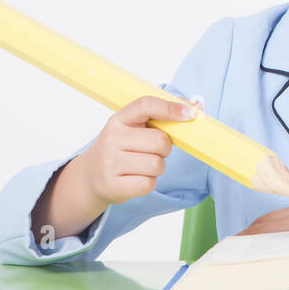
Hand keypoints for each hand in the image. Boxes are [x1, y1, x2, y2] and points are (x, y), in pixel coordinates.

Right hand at [78, 94, 199, 205]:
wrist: (90, 176)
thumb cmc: (122, 148)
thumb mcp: (134, 128)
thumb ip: (163, 116)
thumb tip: (198, 105)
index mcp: (119, 119)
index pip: (146, 105)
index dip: (171, 107)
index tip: (192, 112)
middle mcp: (111, 138)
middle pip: (159, 141)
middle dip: (165, 149)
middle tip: (154, 151)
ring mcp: (109, 162)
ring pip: (156, 165)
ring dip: (158, 167)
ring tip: (143, 165)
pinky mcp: (112, 185)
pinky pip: (148, 184)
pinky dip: (149, 183)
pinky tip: (137, 178)